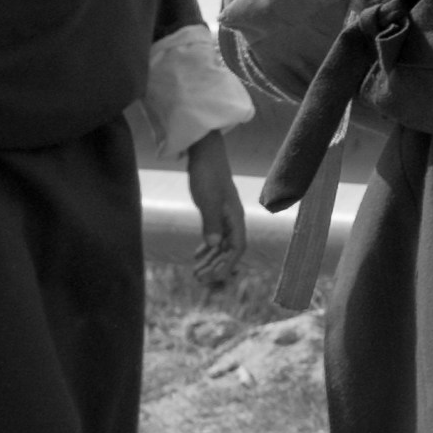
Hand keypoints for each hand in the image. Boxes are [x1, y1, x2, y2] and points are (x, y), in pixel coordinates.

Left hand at [182, 139, 246, 287]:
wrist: (205, 153)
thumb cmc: (206, 174)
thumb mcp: (206, 199)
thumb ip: (210, 222)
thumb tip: (214, 246)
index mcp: (235, 217)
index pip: (237, 247)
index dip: (227, 264)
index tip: (213, 277)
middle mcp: (233, 218)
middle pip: (229, 249)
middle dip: (216, 265)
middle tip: (198, 279)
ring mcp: (225, 214)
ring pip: (221, 244)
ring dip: (210, 259)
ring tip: (196, 272)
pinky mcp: (216, 210)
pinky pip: (215, 235)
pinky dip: (207, 247)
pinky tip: (197, 255)